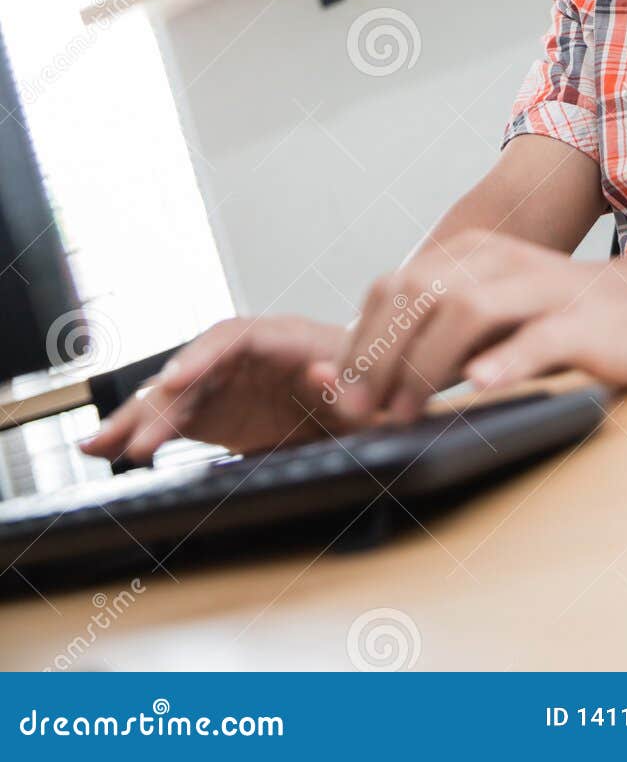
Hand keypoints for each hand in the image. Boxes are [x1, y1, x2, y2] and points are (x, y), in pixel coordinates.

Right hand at [78, 315, 353, 465]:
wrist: (368, 406)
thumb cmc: (370, 393)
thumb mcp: (367, 396)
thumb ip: (345, 387)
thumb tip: (321, 373)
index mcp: (285, 338)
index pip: (233, 338)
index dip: (201, 356)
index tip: (174, 380)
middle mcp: (247, 355)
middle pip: (193, 368)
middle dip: (160, 403)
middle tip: (132, 440)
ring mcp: (227, 382)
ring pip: (174, 395)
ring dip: (138, 419)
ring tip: (97, 446)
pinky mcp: (216, 410)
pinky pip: (174, 417)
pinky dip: (144, 431)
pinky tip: (109, 447)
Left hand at [330, 228, 626, 422]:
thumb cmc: (560, 321)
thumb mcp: (489, 326)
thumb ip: (430, 346)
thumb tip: (353, 384)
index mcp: (471, 252)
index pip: (393, 286)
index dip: (358, 341)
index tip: (338, 394)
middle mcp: (500, 260)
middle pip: (418, 294)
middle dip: (380, 357)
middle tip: (360, 413)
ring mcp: (542, 287)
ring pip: (468, 310)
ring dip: (427, 364)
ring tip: (407, 411)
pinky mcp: (582, 321)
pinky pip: (538, 337)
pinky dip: (505, 361)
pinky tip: (479, 385)